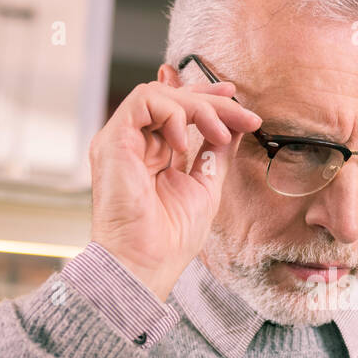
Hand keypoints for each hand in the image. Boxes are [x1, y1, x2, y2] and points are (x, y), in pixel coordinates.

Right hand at [88, 77, 260, 299]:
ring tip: (218, 135)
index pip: (176, 110)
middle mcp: (134, 144)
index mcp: (152, 154)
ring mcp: (121, 140)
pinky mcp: (113, 140)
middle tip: (244, 118)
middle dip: (212, 101)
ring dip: (197, 107)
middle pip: (171, 98)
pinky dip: (173, 113)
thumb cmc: (171, 238)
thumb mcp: (205, 186)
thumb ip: (215, 153)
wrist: (146, 263)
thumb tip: (234, 126)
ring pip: (158, 94)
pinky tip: (185, 144)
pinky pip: (143, 101)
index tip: (235, 97)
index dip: (206, 97)